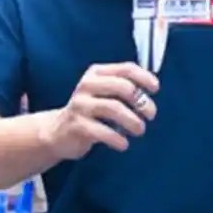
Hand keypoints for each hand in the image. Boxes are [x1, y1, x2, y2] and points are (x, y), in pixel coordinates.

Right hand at [40, 63, 159, 159]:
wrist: (58, 132)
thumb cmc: (89, 112)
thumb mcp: (103, 93)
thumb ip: (123, 88)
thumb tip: (151, 90)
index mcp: (96, 73)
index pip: (126, 68)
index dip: (144, 77)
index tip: (155, 89)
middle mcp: (87, 85)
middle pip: (122, 87)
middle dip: (142, 102)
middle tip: (150, 115)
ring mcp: (80, 105)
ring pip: (113, 108)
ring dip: (133, 121)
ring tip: (139, 130)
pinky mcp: (77, 125)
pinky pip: (103, 131)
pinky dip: (117, 139)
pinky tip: (123, 144)